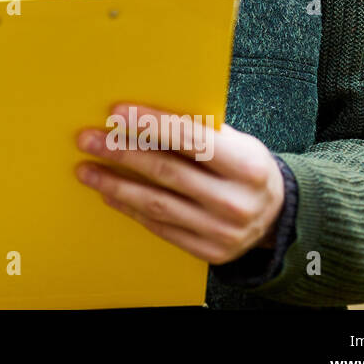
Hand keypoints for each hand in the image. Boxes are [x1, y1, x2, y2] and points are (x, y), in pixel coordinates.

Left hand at [76, 104, 285, 264]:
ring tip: (87, 169)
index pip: (191, 139)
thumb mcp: (237, 143)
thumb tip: (144, 112)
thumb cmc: (245, 168)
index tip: (116, 112)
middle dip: (121, 152)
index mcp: (247, 166)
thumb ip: (199, 131)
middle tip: (88, 139)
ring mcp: (222, 231)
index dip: (151, 123)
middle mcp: (235, 202)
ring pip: (156, 204)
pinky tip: (109, 193)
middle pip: (166, 172)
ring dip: (115, 184)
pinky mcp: (208, 251)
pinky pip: (160, 227)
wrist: (276, 216)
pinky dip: (130, 208)